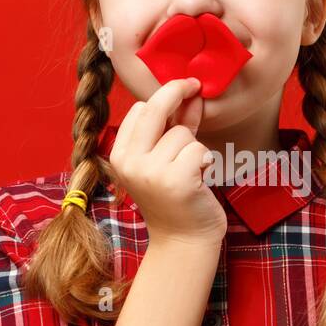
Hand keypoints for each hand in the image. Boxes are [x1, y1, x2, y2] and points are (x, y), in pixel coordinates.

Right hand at [106, 77, 227, 244]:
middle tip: (195, 84)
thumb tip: (193, 92)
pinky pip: (199, 149)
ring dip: (194, 149)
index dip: (164, 97)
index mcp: (119, 155)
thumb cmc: (177, 197)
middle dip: (177, 90)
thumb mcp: (167, 159)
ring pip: (183, 133)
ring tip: (190, 172)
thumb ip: (176, 126)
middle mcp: (130, 162)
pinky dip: (205, 161)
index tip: (181, 90)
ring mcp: (151, 172)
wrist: (184, 241)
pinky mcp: (176, 181)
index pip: (139, 109)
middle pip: (155, 108)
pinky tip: (200, 179)